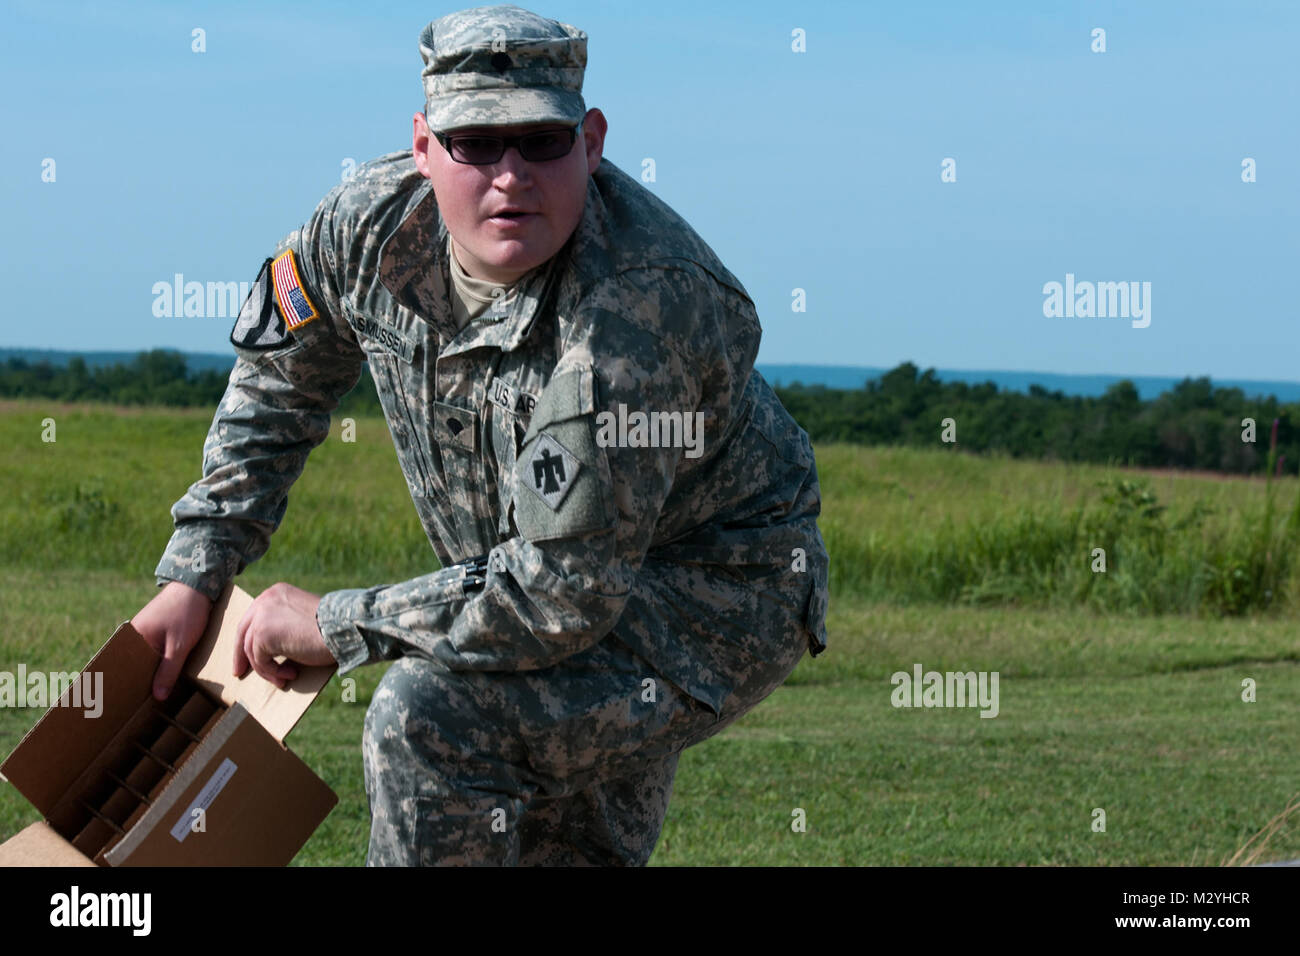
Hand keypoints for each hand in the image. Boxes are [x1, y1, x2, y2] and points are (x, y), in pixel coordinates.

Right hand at [132, 581, 214, 700]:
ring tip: (151, 697)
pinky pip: (153, 652)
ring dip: (149, 673)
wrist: (197, 585)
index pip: (121, 667)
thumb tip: (158, 697)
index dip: (122, 685)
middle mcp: (134, 635)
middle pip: (132, 665)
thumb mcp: (179, 646)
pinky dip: (157, 663)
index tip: (120, 705)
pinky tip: (164, 677)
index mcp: (132, 638)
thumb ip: (168, 671)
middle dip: (136, 683)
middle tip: (137, 706)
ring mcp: (144, 632)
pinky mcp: (155, 630)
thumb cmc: (186, 613)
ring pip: (144, 659)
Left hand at [233, 582, 335, 688]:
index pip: (253, 617)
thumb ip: (284, 623)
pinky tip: (291, 674)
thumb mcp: (303, 618)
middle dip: (242, 655)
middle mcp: (265, 600)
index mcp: (276, 593)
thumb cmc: (331, 628)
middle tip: (240, 672)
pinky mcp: (262, 634)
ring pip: (251, 650)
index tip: (246, 655)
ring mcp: (261, 617)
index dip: (248, 638)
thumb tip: (271, 647)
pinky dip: (273, 671)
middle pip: (243, 632)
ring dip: (266, 669)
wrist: (342, 629)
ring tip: (284, 678)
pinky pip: (260, 660)